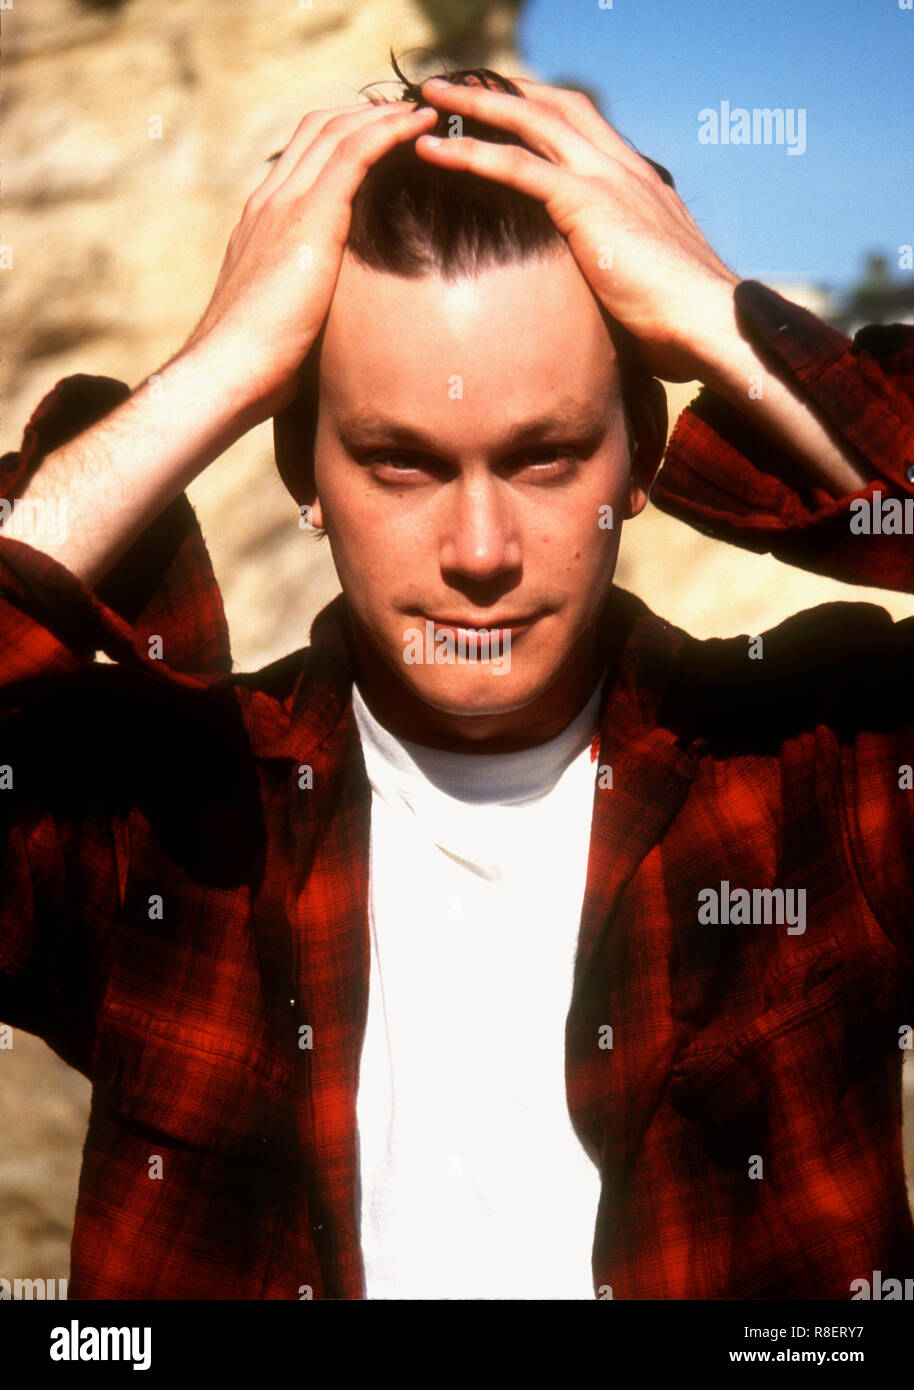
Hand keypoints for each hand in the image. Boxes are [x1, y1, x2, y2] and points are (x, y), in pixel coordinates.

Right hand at [182, 100, 438, 420]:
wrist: (230, 368)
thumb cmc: (257, 363)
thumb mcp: (285, 319)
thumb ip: (306, 301)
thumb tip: (331, 324)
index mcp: (261, 222)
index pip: (302, 156)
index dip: (343, 136)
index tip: (381, 137)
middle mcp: (269, 201)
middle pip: (319, 129)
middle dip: (366, 114)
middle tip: (410, 114)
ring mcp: (286, 203)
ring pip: (337, 131)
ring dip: (384, 115)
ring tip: (425, 113)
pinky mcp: (309, 216)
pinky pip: (354, 153)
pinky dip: (390, 131)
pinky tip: (421, 127)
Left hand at [414, 77, 738, 381]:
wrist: (707, 323)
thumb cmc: (680, 322)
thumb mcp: (644, 285)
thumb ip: (616, 272)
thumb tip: (596, 299)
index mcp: (640, 184)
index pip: (585, 128)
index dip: (544, 110)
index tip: (507, 108)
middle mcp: (623, 169)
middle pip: (557, 106)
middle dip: (506, 89)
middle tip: (459, 84)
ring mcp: (606, 179)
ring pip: (532, 121)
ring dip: (476, 103)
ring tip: (430, 95)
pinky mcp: (587, 202)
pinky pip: (517, 166)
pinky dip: (470, 153)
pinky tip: (432, 148)